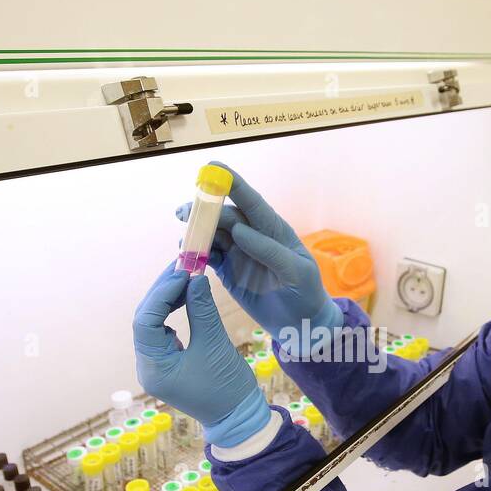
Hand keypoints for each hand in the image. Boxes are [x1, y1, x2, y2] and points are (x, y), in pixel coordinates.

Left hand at [133, 265, 271, 446]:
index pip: (145, 322)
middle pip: (145, 319)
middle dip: (163, 292)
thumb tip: (195, 278)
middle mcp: (148, 366)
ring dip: (168, 299)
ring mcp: (156, 364)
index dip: (161, 294)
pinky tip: (187, 297)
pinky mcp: (167, 361)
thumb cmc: (228, 388)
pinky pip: (163, 330)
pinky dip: (173, 311)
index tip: (182, 274)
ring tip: (187, 277)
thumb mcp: (215, 345)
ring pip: (153, 323)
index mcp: (154, 368)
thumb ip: (202, 310)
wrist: (239, 418)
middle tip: (183, 266)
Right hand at [175, 162, 342, 348]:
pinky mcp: (227, 270)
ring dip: (195, 233)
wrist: (302, 324)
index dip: (232, 183)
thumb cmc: (306, 293)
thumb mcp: (297, 272)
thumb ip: (270, 251)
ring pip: (212, 234)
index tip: (213, 167)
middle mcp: (252, 236)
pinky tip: (187, 256)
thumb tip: (239, 229)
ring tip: (184, 240)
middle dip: (203, 211)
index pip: (251, 202)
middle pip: (224, 216)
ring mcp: (238, 252)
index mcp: (273, 230)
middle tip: (185, 213)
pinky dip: (195, 253)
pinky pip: (207, 256)